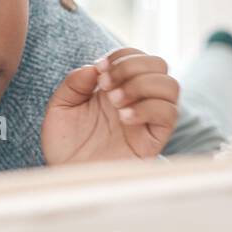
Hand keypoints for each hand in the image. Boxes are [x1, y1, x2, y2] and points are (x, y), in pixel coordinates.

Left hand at [40, 47, 179, 165]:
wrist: (66, 176)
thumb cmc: (63, 144)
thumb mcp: (60, 107)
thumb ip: (73, 83)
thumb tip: (94, 68)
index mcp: (116, 87)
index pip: (135, 56)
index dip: (121, 56)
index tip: (99, 70)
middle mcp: (136, 99)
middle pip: (159, 64)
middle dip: (133, 66)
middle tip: (107, 85)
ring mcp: (147, 119)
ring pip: (171, 85)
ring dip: (142, 85)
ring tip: (116, 102)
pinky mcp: (154, 140)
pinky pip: (169, 114)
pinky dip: (149, 108)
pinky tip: (125, 118)